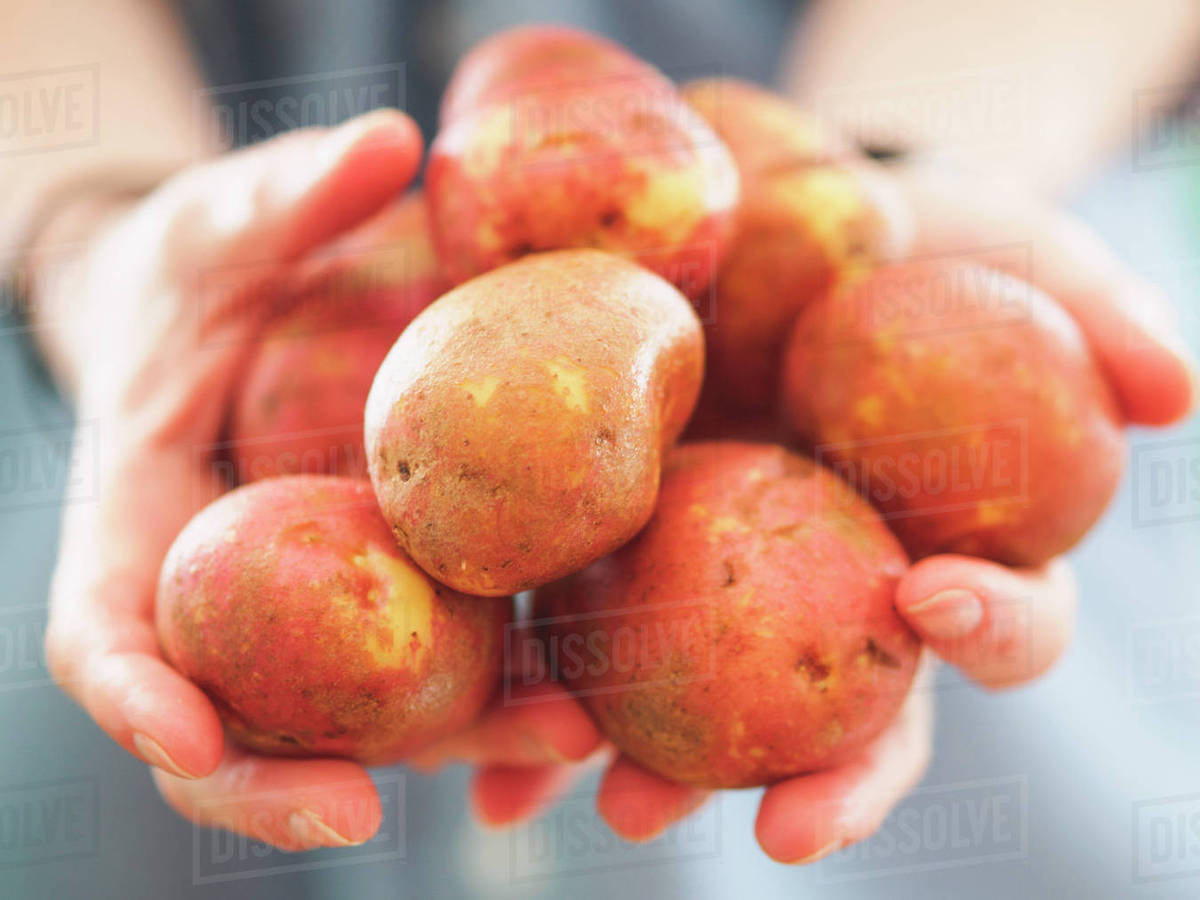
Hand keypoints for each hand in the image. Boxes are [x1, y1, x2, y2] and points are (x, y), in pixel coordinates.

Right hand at [38, 109, 601, 850]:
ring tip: (559, 743)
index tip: (178, 738)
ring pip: (364, 714)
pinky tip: (597, 692)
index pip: (107, 633)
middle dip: (285, 782)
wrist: (239, 314)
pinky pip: (446, 660)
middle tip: (362, 816)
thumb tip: (384, 143)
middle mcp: (227, 593)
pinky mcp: (399, 593)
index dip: (132, 693)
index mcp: (144, 524)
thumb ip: (285, 195)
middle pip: (236, 718)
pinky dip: (509, 692)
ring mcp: (316, 608)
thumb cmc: (204, 275)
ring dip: (454, 748)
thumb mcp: (223, 223)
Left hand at [588, 163, 1198, 863]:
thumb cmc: (922, 245)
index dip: (989, 631)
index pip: (996, 624)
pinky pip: (587, 647)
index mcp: (945, 550)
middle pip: (844, 715)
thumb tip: (1185, 393)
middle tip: (777, 829)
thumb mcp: (1014, 254)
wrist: (783, 216)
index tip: (938, 603)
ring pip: (706, 710)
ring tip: (611, 802)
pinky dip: (545, 709)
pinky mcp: (622, 562)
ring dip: (665, 769)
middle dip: (817, 779)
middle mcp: (836, 599)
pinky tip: (496, 773)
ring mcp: (726, 594)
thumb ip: (1092, 316)